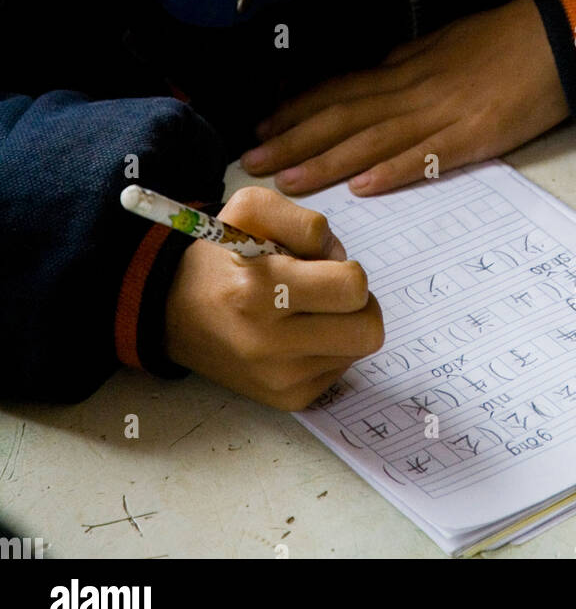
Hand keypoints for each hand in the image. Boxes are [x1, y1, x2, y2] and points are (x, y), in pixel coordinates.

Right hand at [164, 187, 383, 409]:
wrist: (175, 312)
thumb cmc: (222, 255)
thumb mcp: (250, 210)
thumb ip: (303, 220)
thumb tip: (339, 259)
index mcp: (260, 291)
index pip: (352, 287)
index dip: (346, 268)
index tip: (320, 265)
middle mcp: (269, 343)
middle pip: (368, 331)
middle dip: (359, 304)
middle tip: (330, 290)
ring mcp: (279, 379)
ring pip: (358, 350)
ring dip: (345, 324)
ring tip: (311, 309)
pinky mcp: (287, 399)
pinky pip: (340, 370)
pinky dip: (330, 348)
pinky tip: (301, 332)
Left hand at [240, 0, 568, 195]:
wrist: (559, 36)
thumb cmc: (503, 38)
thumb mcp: (444, 43)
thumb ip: (408, 64)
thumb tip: (375, 77)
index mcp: (406, 68)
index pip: (340, 90)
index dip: (298, 110)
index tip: (262, 127)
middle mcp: (415, 90)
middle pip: (344, 118)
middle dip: (294, 141)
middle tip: (251, 162)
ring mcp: (444, 115)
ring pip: (373, 140)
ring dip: (327, 162)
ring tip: (288, 181)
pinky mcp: (475, 137)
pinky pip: (428, 157)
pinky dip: (393, 172)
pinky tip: (362, 188)